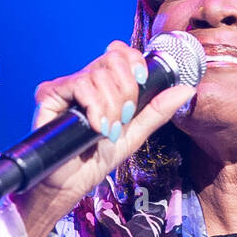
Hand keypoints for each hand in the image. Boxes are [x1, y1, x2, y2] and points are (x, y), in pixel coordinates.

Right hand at [8, 40, 197, 236]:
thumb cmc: (97, 159)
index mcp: (104, 85)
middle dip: (126, 93)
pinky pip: (80, 85)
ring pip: (99, 75)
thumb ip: (158, 110)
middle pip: (113, 60)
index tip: (142, 81)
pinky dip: (95, 107)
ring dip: (111, 108)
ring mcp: (66, 86)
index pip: (120, 53)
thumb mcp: (135, 133)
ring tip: (106, 131)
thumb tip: (187, 89)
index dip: (134, 63)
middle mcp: (84, 80)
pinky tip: (97, 127)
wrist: (71, 183)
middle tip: (122, 119)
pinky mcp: (49, 95)